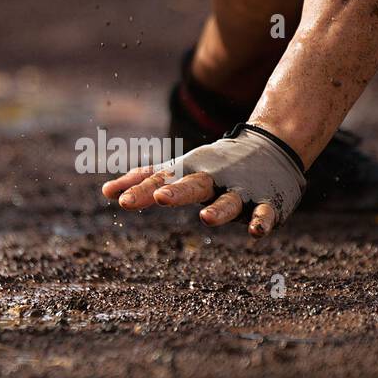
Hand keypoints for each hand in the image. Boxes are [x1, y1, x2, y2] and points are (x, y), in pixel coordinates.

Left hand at [101, 125, 306, 237]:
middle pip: (192, 185)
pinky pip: (263, 212)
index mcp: (190, 171)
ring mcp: (240, 189)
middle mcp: (212, 178)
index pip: (161, 180)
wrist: (272, 145)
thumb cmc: (214, 164)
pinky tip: (254, 232)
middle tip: (161, 197)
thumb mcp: (180, 167)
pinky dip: (260, 221)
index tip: (120, 200)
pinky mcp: (266, 200)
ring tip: (205, 219)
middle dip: (177, 191)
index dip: (141, 190)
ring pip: (228, 200)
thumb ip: (145, 181)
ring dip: (218, 210)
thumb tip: (105, 192)